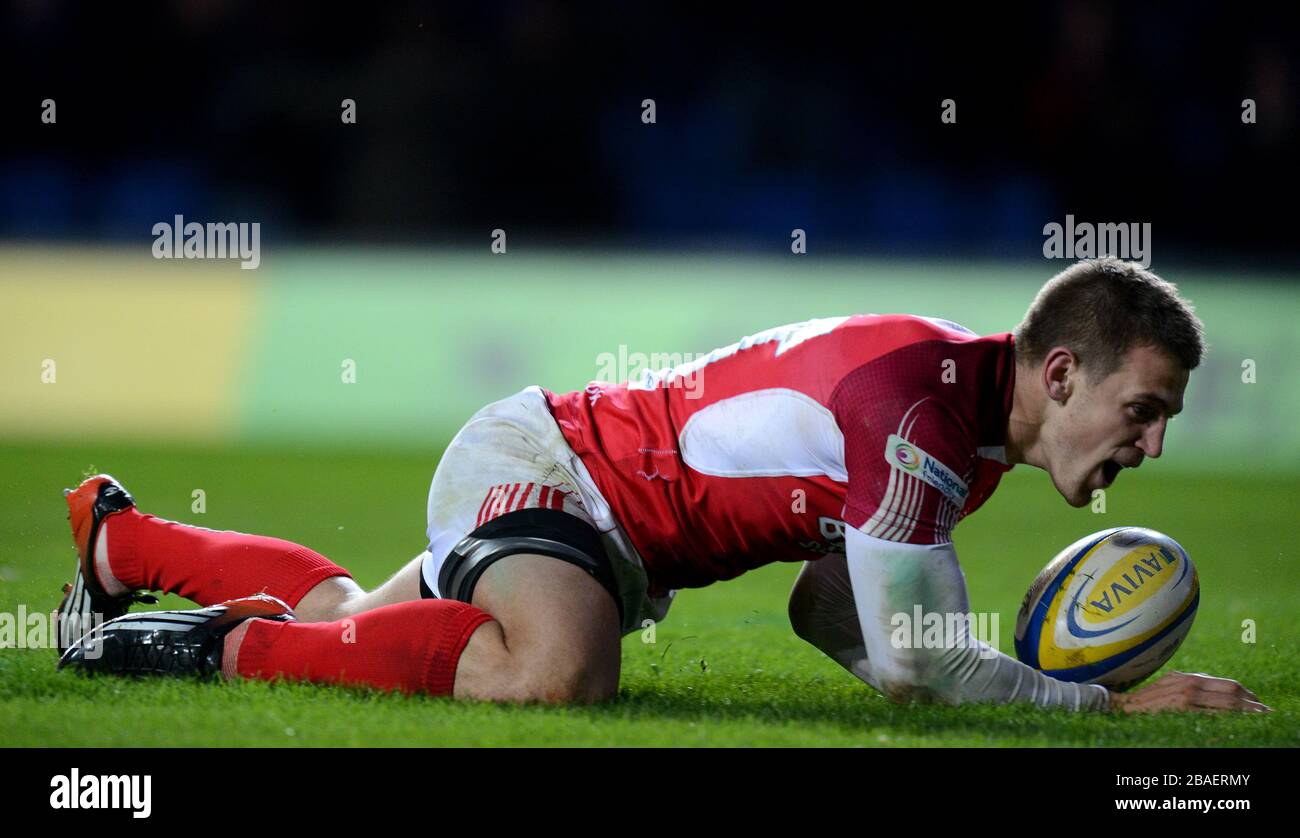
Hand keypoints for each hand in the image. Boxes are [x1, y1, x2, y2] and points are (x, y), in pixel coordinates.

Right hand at [1109, 671, 1270, 713]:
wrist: (1118, 706)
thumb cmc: (1141, 702)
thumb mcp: (1166, 688)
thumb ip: (1186, 687)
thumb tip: (1208, 690)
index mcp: (1186, 678)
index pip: (1225, 684)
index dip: (1245, 694)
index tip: (1256, 702)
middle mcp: (1188, 682)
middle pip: (1231, 690)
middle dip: (1251, 701)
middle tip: (1265, 710)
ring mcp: (1186, 694)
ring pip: (1227, 701)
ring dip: (1247, 710)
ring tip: (1260, 716)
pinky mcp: (1181, 707)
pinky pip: (1213, 713)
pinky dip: (1230, 716)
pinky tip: (1239, 721)